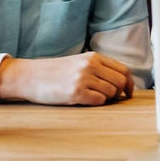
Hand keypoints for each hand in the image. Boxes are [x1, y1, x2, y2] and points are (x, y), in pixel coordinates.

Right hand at [0, 51, 133, 105]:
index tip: (128, 92)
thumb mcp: (78, 62)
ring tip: (90, 96)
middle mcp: (90, 65)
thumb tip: (121, 82)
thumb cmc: (54, 72)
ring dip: (105, 98)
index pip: (123, 70)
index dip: (129, 83)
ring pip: (111, 93)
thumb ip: (98, 68)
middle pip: (120, 82)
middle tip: (110, 98)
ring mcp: (83, 78)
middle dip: (119, 93)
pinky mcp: (76, 92)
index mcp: (93, 57)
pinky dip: (95, 103)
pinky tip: (84, 100)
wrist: (30, 76)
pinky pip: (99, 101)